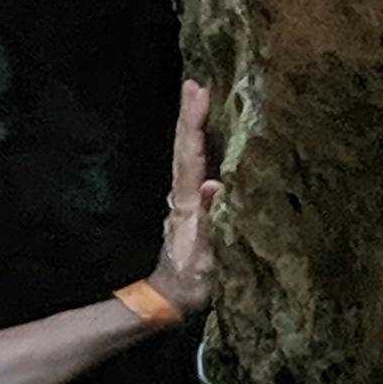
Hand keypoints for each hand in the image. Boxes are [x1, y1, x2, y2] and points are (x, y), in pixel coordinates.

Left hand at [149, 79, 220, 314]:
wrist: (170, 300)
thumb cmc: (190, 283)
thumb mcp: (205, 256)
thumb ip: (209, 221)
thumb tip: (213, 185)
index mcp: (187, 204)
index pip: (191, 156)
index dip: (195, 124)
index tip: (200, 93)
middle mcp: (182, 197)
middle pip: (184, 149)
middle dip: (189, 115)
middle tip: (194, 83)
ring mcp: (185, 201)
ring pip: (187, 156)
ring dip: (191, 126)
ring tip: (197, 97)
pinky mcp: (190, 208)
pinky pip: (193, 168)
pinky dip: (197, 146)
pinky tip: (204, 135)